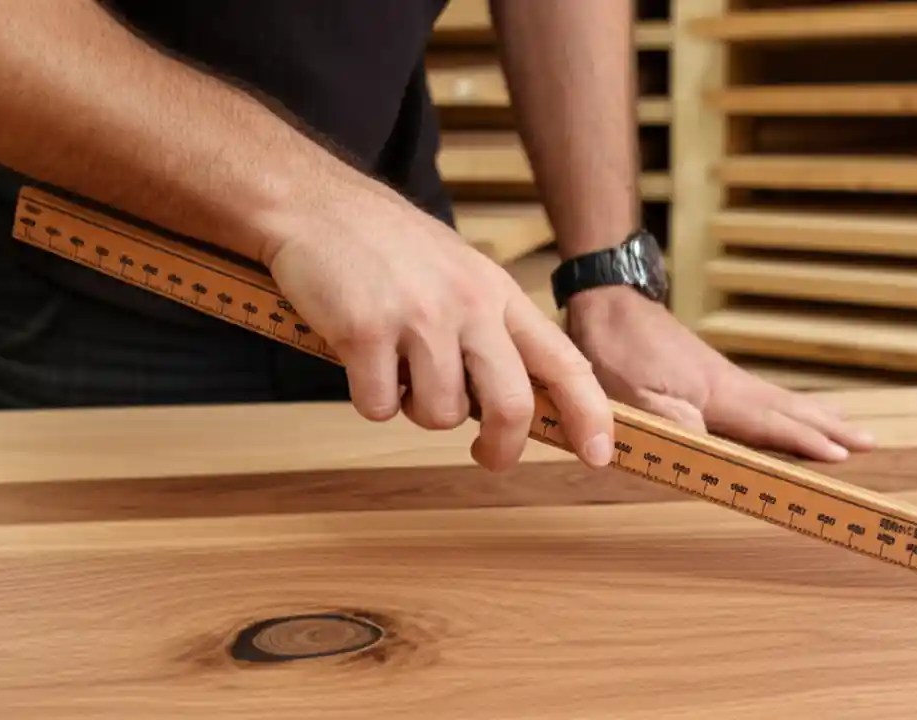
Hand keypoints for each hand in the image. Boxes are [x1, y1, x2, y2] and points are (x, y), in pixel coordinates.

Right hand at [261, 183, 613, 471]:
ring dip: (416, 410)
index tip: (601, 453)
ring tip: (395, 369)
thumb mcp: (461, 274)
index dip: (589, 413)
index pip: (563, 361)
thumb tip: (514, 407)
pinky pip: (379, 407)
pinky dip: (368, 399)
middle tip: (486, 457)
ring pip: (440, 414)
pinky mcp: (366, 331)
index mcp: (498, 294)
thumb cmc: (387, 247)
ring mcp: (418, 318)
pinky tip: (358, 359)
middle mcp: (468, 305)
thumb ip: (491, 331)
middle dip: (502, 447)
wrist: (315, 205)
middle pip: (511, 405)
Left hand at [566, 287, 875, 461]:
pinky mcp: (709, 372)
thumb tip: (709, 444)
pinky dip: (786, 404)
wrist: (609, 301)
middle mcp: (727, 384)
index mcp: (713, 394)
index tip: (843, 456)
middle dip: (827, 428)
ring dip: (814, 415)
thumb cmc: (616, 349)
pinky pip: (761, 393)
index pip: (768, 423)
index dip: (804, 442)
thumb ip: (670, 417)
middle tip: (870, 442)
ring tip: (847, 425)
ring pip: (778, 399)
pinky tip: (789, 408)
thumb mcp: (631, 391)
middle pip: (786, 410)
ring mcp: (721, 376)